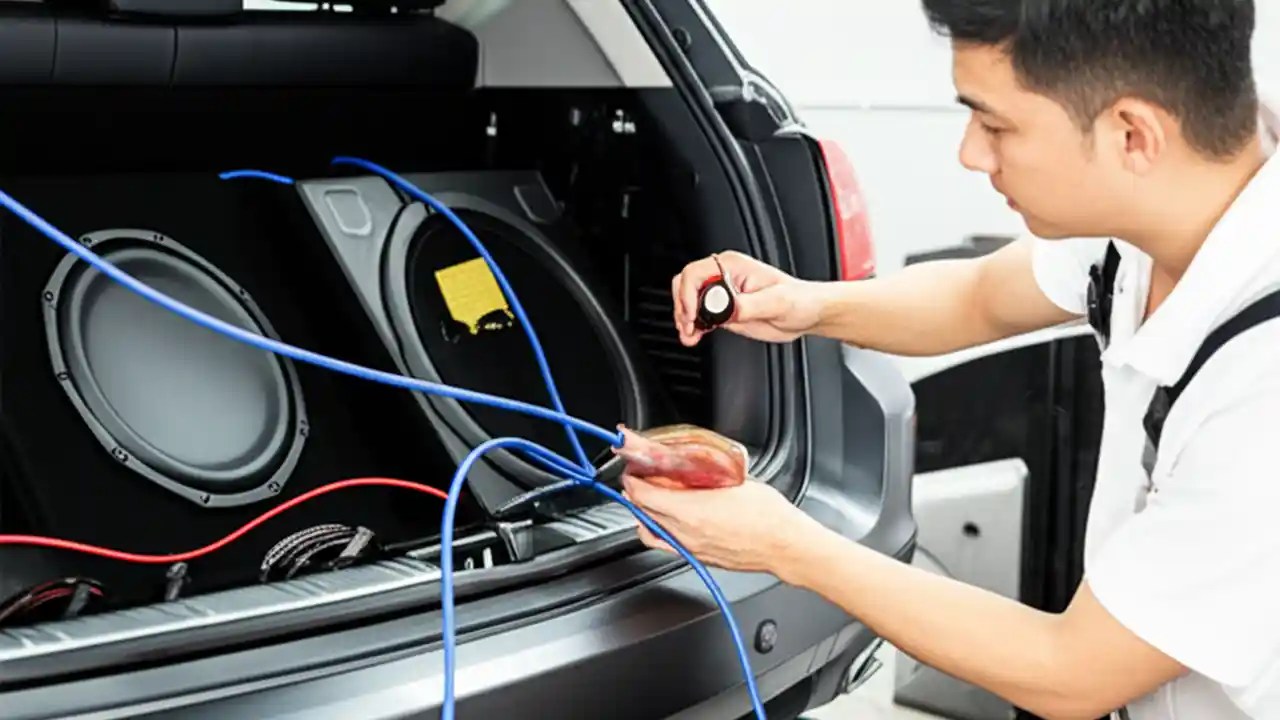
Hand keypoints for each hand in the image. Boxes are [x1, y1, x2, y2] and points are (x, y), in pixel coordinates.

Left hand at [620, 474, 823, 576]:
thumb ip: (707, 473)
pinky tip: (667, 521)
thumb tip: (691, 464)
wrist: (785, 546)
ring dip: (646, 512)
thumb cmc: (768, 516)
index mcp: (690, 511)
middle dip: (637, 492)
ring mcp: (690, 548)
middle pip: (642, 511)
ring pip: (650, 530)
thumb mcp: (734, 480)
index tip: (633, 468)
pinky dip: (659, 530)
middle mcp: (685, 533)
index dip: (633, 479)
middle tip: (641, 477)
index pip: (643, 494)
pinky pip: (666, 544)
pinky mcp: (699, 558)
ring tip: (653, 498)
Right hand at [671, 251, 826, 345]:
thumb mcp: (777, 301)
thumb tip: (727, 309)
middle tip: (689, 325)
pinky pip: (698, 318)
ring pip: (687, 302)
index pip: (696, 273)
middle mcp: (723, 278)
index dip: (689, 294)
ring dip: (684, 319)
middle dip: (682, 306)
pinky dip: (692, 328)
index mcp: (732, 266)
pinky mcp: (723, 313)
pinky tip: (694, 337)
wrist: (806, 315)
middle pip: (685, 285)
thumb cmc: (799, 300)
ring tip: (689, 335)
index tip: (693, 314)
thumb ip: (749, 305)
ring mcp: (721, 296)